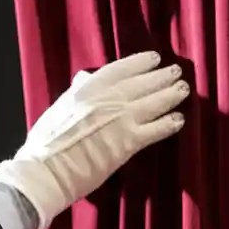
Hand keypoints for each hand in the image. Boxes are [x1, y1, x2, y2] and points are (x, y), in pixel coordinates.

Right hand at [0, 51, 188, 228]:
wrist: (47, 170)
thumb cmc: (45, 143)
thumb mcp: (58, 108)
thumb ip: (75, 93)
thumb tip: (84, 78)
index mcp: (86, 88)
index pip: (120, 69)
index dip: (140, 62)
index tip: (154, 58)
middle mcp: (107, 98)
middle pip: (142, 83)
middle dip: (161, 77)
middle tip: (176, 72)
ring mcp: (120, 119)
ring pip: (153, 102)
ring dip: (170, 95)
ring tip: (183, 90)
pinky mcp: (129, 141)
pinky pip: (156, 129)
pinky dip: (169, 123)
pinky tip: (179, 119)